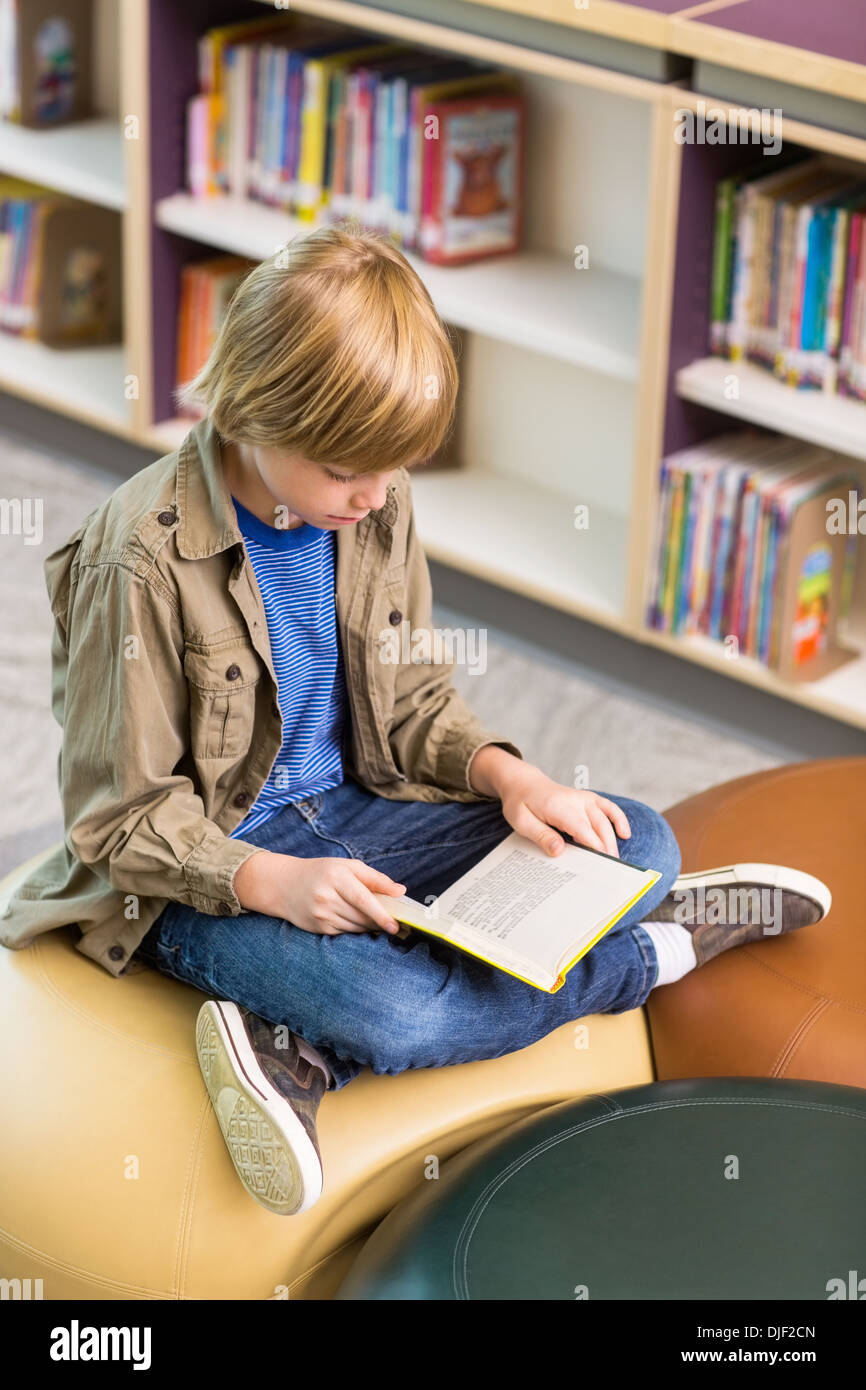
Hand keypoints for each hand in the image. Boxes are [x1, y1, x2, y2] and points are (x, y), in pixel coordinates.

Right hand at [233, 850, 405, 935]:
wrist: (285, 885)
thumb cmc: (322, 872)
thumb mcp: (348, 867)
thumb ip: (375, 878)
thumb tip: (401, 891)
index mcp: (336, 877)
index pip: (363, 899)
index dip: (381, 914)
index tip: (395, 925)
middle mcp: (326, 897)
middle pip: (361, 916)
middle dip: (380, 921)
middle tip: (395, 922)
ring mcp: (321, 915)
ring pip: (355, 927)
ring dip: (370, 926)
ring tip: (378, 920)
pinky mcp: (318, 928)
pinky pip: (345, 933)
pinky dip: (356, 929)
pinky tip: (357, 921)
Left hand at [497, 766, 630, 857]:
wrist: (523, 783)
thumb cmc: (520, 803)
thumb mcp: (521, 821)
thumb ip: (541, 835)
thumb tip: (559, 851)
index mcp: (558, 806)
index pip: (581, 828)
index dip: (592, 846)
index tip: (600, 864)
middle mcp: (574, 801)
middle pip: (597, 826)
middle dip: (605, 849)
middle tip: (608, 872)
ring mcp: (583, 799)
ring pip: (604, 820)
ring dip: (612, 841)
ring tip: (615, 862)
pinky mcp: (588, 799)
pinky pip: (609, 807)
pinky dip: (619, 819)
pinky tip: (625, 834)